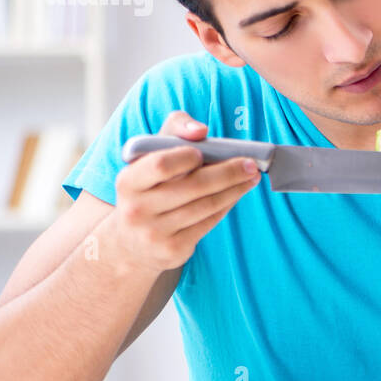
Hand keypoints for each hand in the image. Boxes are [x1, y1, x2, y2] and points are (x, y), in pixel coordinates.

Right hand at [105, 111, 261, 273]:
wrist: (130, 243)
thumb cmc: (148, 188)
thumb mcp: (149, 157)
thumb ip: (173, 130)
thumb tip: (201, 130)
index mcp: (128, 181)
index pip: (161, 164)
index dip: (187, 156)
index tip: (204, 152)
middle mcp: (137, 209)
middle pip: (194, 186)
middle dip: (228, 172)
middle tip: (251, 164)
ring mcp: (154, 233)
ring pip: (206, 205)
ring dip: (235, 189)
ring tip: (251, 178)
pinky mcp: (172, 250)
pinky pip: (208, 223)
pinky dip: (227, 206)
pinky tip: (237, 194)